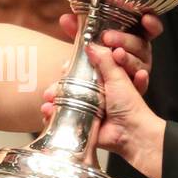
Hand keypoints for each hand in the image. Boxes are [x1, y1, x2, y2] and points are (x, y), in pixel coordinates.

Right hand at [42, 39, 165, 177]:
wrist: (131, 131)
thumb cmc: (129, 105)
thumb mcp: (117, 76)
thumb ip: (104, 60)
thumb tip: (91, 45)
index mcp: (102, 81)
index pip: (80, 70)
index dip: (69, 69)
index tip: (63, 68)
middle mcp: (93, 94)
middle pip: (67, 87)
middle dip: (56, 88)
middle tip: (51, 90)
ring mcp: (86, 109)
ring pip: (63, 102)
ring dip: (52, 101)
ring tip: (47, 102)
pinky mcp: (82, 123)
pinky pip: (63, 118)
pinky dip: (53, 116)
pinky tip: (47, 112)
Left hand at [54, 10, 161, 93]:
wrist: (96, 91)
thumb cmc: (96, 61)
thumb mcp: (88, 45)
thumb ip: (78, 32)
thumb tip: (66, 19)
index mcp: (132, 39)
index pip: (149, 29)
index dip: (151, 23)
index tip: (145, 18)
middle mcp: (139, 54)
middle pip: (140, 44)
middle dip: (125, 39)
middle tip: (108, 38)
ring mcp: (139, 71)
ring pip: (140, 63)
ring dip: (129, 58)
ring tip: (117, 54)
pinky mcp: (136, 88)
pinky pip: (142, 84)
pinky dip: (141, 80)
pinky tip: (140, 76)